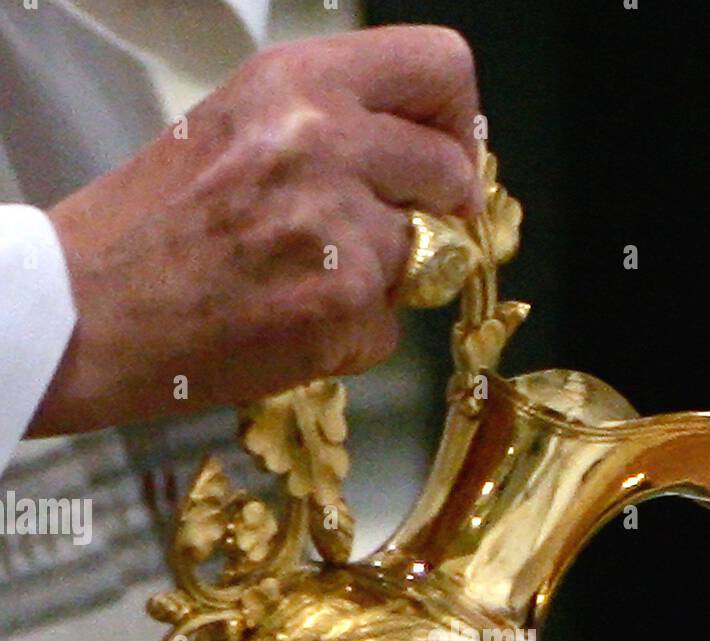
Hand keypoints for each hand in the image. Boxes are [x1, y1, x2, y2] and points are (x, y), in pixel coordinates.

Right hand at [32, 25, 482, 435]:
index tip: (438, 160)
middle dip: (433, 211)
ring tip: (303, 283)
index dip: (455, 122)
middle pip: (452, 171)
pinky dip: (352, 335)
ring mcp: (340, 231)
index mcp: (300, 82)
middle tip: (381, 235)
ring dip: (382, 280)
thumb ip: (332, 125)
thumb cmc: (150, 224)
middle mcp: (328, 142)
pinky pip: (390, 326)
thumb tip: (420, 154)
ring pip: (427, 258)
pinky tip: (289, 325)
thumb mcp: (239, 125)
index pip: (442, 68)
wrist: (86, 314)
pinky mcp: (341, 309)